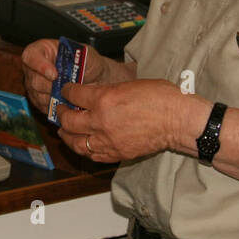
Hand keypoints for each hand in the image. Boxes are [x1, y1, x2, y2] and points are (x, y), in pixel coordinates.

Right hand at [20, 39, 113, 115]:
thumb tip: (72, 62)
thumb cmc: (88, 62)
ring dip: (55, 98)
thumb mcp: (87, 52)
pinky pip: (43, 107)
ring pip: (38, 96)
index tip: (54, 74)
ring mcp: (34, 85)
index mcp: (41, 50)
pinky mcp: (39, 100)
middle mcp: (33, 68)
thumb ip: (79, 55)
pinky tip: (68, 102)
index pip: (31, 56)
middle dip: (51, 86)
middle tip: (67, 88)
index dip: (40, 66)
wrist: (95, 79)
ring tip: (71, 95)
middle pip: (34, 80)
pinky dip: (56, 107)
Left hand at [53, 79, 193, 163]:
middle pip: (68, 121)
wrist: (178, 121)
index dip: (66, 91)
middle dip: (61, 115)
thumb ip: (107, 90)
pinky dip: (84, 149)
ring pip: (76, 142)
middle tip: (60, 111)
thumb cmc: (160, 97)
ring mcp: (108, 141)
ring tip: (64, 131)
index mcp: (104, 100)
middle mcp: (101, 122)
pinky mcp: (116, 154)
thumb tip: (93, 93)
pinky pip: (92, 155)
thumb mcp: (129, 84)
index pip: (74, 95)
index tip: (65, 91)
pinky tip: (82, 144)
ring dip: (66, 136)